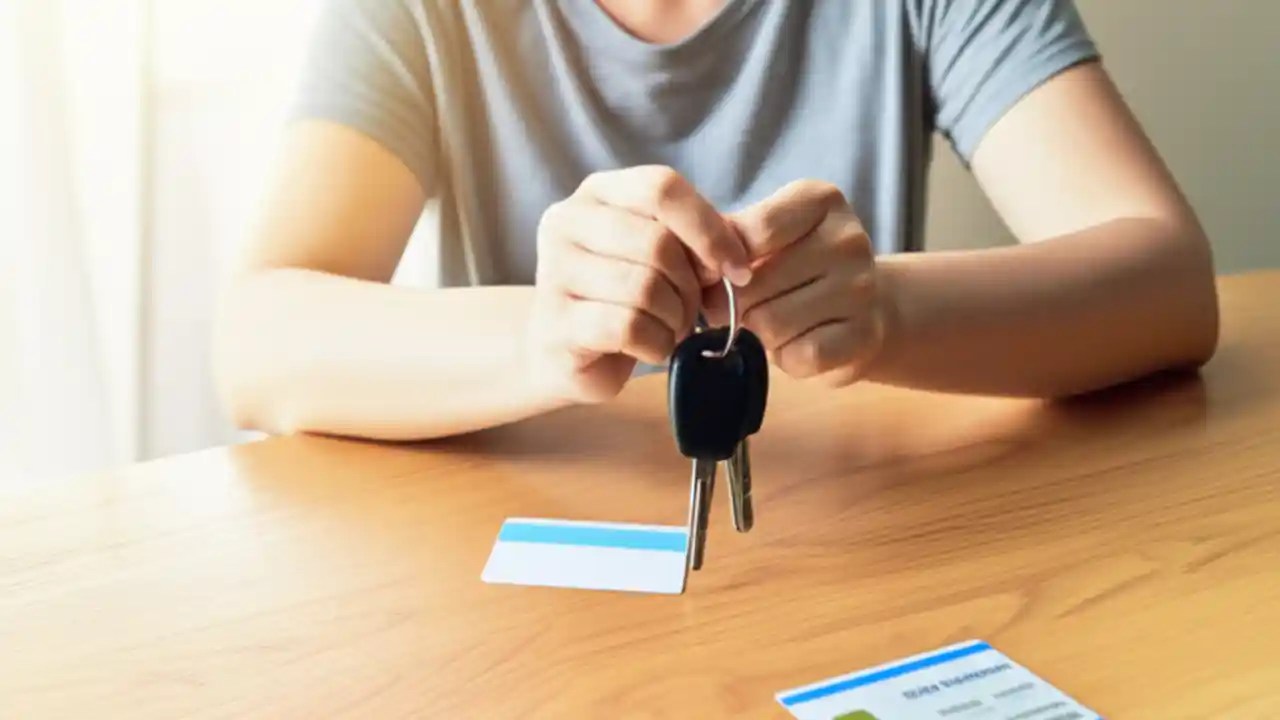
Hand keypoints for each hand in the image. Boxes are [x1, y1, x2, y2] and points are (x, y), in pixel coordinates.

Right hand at [528, 166, 752, 402]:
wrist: (567, 354)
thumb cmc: (624, 298)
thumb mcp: (661, 257)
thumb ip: (696, 242)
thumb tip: (734, 256)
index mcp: (597, 193)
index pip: (661, 188)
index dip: (709, 229)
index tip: (738, 268)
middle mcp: (566, 223)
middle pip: (657, 242)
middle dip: (691, 286)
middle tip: (693, 311)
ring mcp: (554, 272)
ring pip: (645, 288)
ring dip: (675, 318)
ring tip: (671, 328)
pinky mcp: (556, 324)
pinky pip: (629, 327)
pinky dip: (656, 343)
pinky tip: (652, 347)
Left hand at [707, 180, 885, 386]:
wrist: (864, 307)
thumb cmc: (797, 267)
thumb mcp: (766, 237)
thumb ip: (730, 240)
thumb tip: (695, 264)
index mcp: (821, 200)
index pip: (754, 231)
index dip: (722, 261)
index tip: (716, 274)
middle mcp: (849, 239)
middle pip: (756, 283)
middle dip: (735, 303)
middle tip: (740, 308)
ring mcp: (862, 288)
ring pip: (771, 323)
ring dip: (758, 332)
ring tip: (770, 323)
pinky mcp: (864, 335)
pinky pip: (799, 356)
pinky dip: (785, 357)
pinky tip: (795, 344)